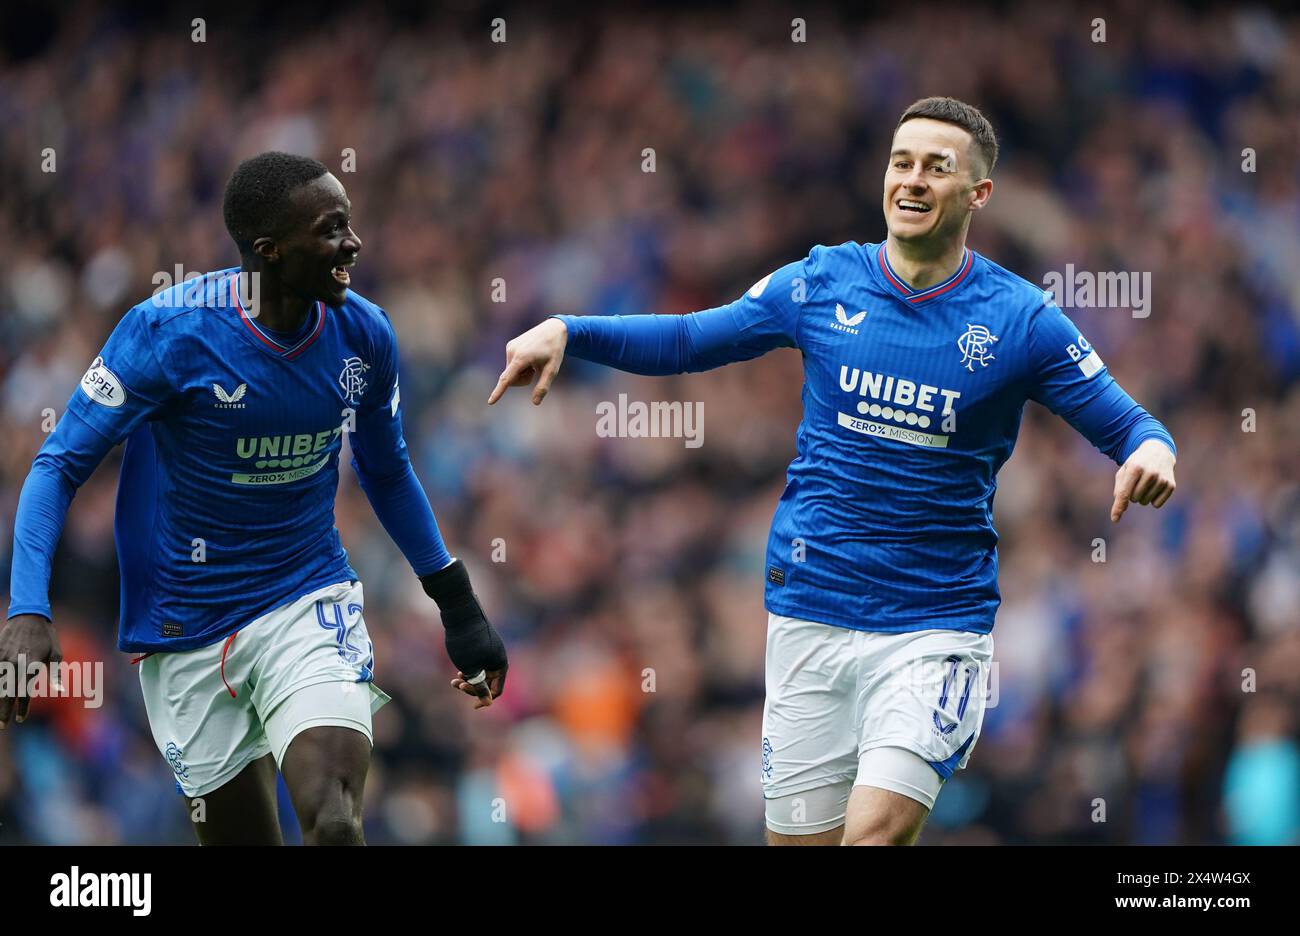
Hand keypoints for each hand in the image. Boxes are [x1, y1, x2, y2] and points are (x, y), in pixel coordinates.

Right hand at [0, 614, 61, 726]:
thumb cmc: (46, 636)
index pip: (25, 692)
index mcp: (32, 665)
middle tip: (3, 725)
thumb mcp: (56, 653)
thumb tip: (60, 691)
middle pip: (7, 693)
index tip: (21, 719)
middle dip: (4, 711)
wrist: (29, 615)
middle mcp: (15, 663)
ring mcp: (3, 658)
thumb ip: (55, 673)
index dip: (22, 707)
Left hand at [420, 559, 508, 708]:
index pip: (497, 690)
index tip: (472, 705)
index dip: (485, 699)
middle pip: (489, 681)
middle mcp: (499, 656)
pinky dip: (469, 667)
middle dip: (473, 686)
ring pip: (482, 670)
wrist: (460, 612)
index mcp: (501, 664)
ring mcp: (490, 648)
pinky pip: (478, 660)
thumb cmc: (466, 642)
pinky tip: (459, 667)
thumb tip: (488, 703)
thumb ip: (480, 687)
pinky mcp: (482, 641)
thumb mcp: (471, 669)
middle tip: (456, 685)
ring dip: (469, 678)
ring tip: (454, 679)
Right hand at [488, 318, 567, 405]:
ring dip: (522, 372)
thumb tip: (535, 402)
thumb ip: (543, 386)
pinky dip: (520, 365)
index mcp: (521, 358)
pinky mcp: (510, 346)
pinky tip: (530, 356)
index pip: (507, 379)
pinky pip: (512, 365)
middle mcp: (512, 351)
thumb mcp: (552, 370)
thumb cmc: (554, 350)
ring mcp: (510, 347)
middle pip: (511, 379)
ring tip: (534, 361)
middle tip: (536, 370)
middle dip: (522, 380)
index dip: (499, 391)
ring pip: (511, 372)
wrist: (553, 329)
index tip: (490, 402)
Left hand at [1111, 439, 1175, 522]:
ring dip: (1142, 496)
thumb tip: (1121, 508)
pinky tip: (1155, 487)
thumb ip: (1119, 489)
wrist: (1158, 451)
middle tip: (1136, 482)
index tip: (1114, 519)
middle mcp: (1150, 473)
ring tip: (1146, 482)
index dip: (1118, 507)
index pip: (1124, 493)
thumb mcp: (1124, 470)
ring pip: (1145, 502)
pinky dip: (1153, 499)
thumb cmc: (1136, 463)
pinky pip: (1156, 504)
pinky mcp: (1171, 485)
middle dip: (1131, 494)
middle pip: (1134, 499)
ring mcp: (1162, 479)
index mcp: (1135, 468)